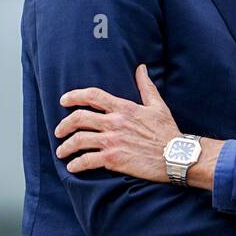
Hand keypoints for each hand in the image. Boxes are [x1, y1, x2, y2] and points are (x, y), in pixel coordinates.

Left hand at [56, 64, 221, 185]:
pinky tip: (73, 167)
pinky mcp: (114, 160)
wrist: (176, 156)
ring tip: (62, 152)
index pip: (92, 95)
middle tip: (59, 131)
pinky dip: (76, 164)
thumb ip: (146, 86)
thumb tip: (141, 68)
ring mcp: (113, 142)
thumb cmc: (168, 131)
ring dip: (66, 147)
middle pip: (79, 118)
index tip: (63, 100)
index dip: (74, 96)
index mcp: (124, 108)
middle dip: (64, 125)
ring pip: (79, 140)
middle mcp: (115, 123)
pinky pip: (87, 161)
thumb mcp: (158, 106)